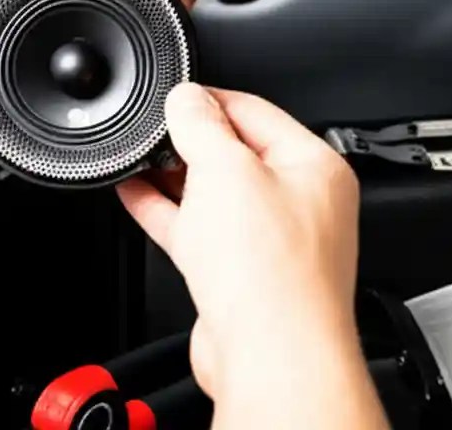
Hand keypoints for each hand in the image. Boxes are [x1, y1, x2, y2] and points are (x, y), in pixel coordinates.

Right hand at [119, 84, 387, 427]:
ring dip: (173, 177)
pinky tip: (136, 195)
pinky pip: (199, 230)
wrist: (269, 355)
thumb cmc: (271, 273)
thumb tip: (187, 98)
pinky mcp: (240, 275)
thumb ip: (201, 125)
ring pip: (214, 195)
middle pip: (236, 154)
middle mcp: (300, 204)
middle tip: (152, 130)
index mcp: (315, 167)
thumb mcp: (226, 170)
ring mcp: (270, 243)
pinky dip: (167, 211)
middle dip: (188, 141)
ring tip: (136, 158)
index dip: (209, 98)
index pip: (256, 111)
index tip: (175, 95)